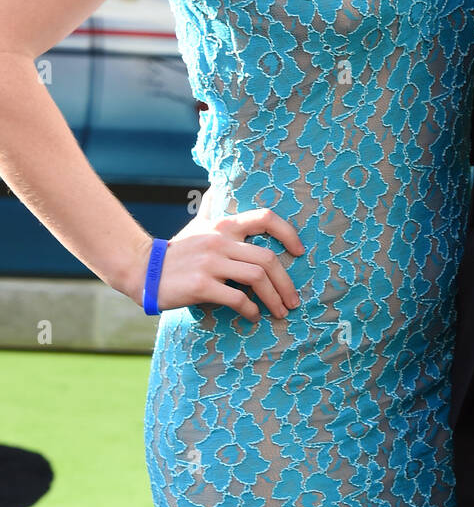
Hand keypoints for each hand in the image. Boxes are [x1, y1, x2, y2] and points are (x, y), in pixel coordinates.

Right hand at [129, 185, 305, 320]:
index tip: (299, 251)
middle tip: (292, 301)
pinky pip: (236, 298)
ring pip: (256, 278)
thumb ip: (212, 209)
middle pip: (267, 259)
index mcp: (224, 226)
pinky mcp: (201, 286)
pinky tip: (252, 317)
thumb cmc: (176, 252)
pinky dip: (250, 310)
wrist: (142, 271)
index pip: (265, 218)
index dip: (288, 233)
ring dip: (273, 298)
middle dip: (285, 283)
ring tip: (279, 312)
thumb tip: (217, 189)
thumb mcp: (197, 226)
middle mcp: (220, 241)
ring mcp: (210, 263)